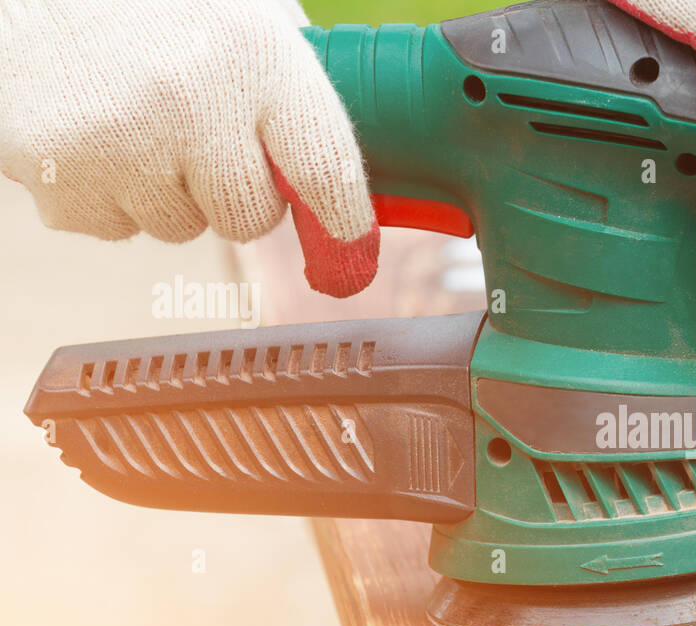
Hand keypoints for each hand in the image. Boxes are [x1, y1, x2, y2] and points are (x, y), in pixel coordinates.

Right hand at [0, 0, 376, 296]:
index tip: (353, 249)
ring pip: (180, 227)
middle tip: (205, 143)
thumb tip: (342, 205)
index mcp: (254, 53)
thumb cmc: (153, 7)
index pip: (326, 167)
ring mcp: (121, 141)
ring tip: (134, 119)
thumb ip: (292, 100)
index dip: (345, 219)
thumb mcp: (242, 21)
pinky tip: (90, 129)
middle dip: (237, 198)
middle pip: (250, 218)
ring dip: (166, 193)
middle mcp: (193, 99)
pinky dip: (106, 193)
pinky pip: (114, 227)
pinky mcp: (59, 175)